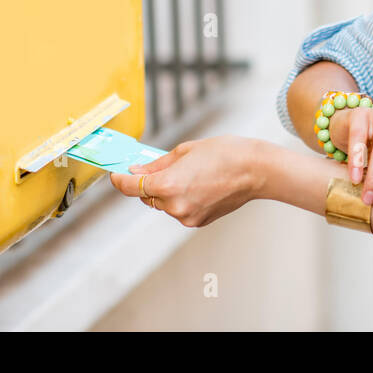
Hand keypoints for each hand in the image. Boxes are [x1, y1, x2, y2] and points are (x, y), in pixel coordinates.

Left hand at [109, 135, 260, 227]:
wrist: (256, 170)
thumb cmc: (225, 153)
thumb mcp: (185, 151)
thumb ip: (157, 164)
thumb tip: (136, 170)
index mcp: (169, 185)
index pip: (131, 187)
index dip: (120, 180)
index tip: (115, 174)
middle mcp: (175, 205)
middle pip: (147, 196)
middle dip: (148, 182)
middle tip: (157, 166)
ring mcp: (187, 217)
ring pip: (163, 204)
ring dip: (166, 191)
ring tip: (189, 173)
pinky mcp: (197, 222)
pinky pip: (179, 209)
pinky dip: (181, 198)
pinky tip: (199, 185)